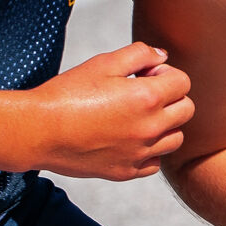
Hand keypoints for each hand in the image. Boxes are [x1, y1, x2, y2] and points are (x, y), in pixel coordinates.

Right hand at [30, 43, 193, 180]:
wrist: (39, 131)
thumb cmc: (68, 92)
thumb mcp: (104, 63)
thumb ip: (140, 54)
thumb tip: (162, 57)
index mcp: (146, 98)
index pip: (183, 82)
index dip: (165, 74)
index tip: (144, 75)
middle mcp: (149, 128)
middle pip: (186, 110)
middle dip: (171, 97)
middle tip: (142, 93)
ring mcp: (139, 153)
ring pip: (176, 139)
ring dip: (165, 124)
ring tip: (138, 116)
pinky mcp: (126, 171)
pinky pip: (155, 162)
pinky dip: (150, 150)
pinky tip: (129, 138)